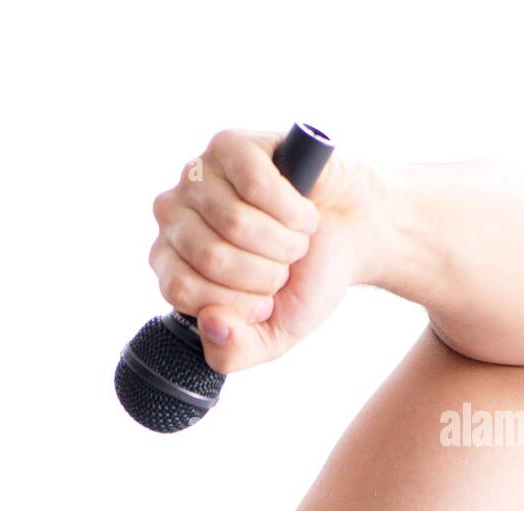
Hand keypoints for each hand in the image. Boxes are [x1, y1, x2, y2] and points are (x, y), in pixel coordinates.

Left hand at [148, 127, 376, 372]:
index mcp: (171, 265)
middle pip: (210, 256)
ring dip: (283, 242)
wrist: (353, 235)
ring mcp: (198, 178)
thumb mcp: (270, 337)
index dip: (237, 301)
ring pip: (235, 222)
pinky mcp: (231, 145)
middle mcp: (173, 219)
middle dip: (264, 273)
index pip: (183, 290)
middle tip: (283, 268)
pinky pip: (257, 184)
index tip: (264, 301)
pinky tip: (302, 213)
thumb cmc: (303, 282)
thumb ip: (233, 351)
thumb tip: (211, 322)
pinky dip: (292, 210)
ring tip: (294, 241)